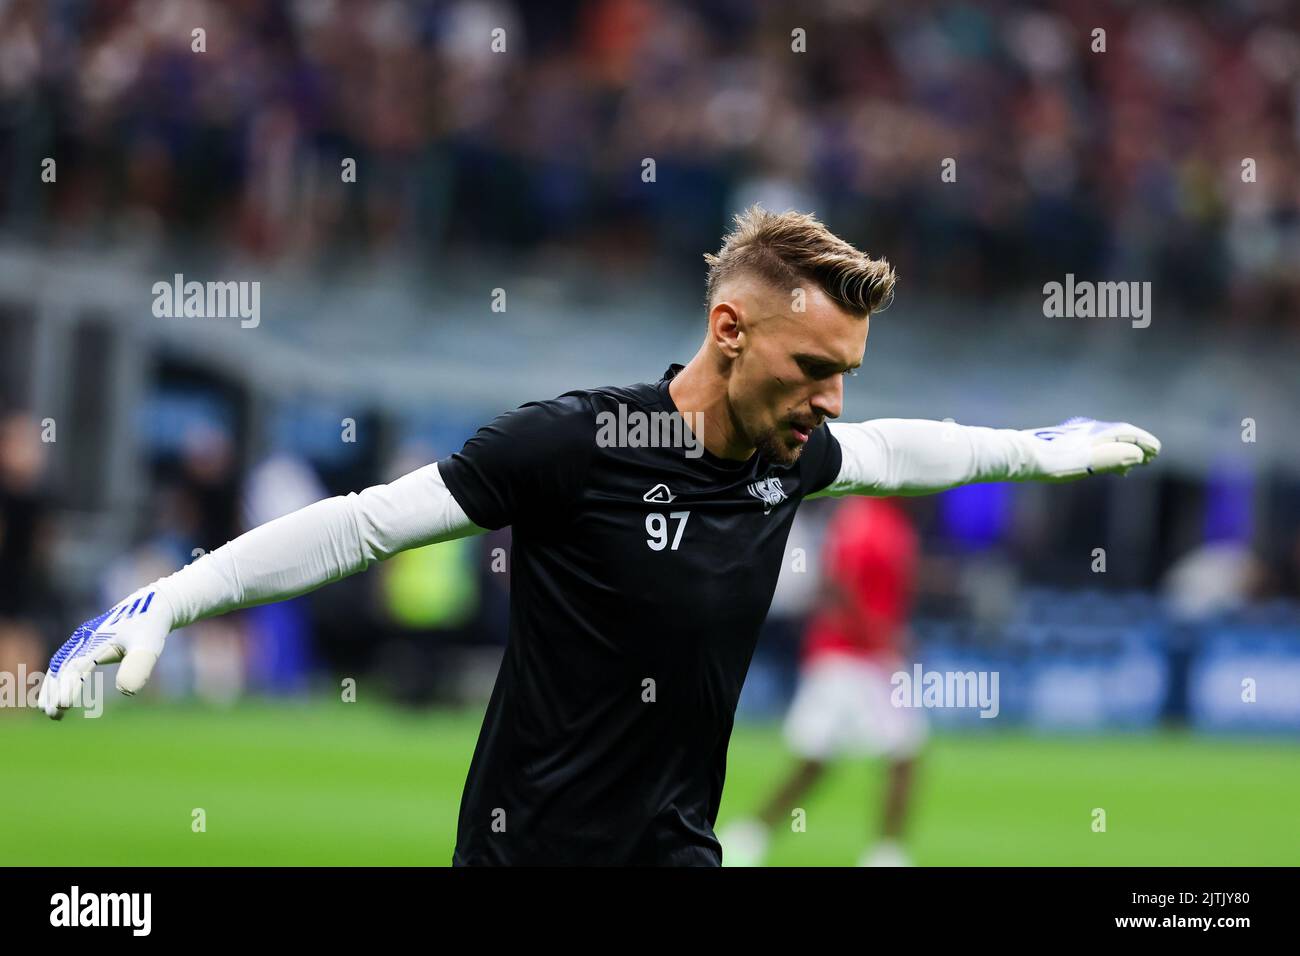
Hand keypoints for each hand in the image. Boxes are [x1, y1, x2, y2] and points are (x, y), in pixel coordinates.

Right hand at [38, 583, 173, 719]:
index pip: (77, 666)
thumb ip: (138, 666)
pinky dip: (59, 678)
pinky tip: (59, 695)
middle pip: (62, 666)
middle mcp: (85, 637)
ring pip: (59, 664)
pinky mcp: (86, 642)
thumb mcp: (149, 646)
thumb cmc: (151, 628)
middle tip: (54, 715)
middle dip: (55, 691)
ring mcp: (83, 638)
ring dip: (52, 687)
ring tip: (49, 711)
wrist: (154, 606)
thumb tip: (126, 692)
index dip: (69, 686)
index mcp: (98, 639)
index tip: (64, 706)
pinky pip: (65, 661)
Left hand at [1021, 417, 1160, 481]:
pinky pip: (1092, 446)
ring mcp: (1075, 436)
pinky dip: (1103, 455)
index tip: (1156, 451)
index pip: (1128, 434)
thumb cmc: (1054, 462)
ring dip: (1119, 452)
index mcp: (1097, 433)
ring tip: (1127, 469)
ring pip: (1105, 441)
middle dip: (1135, 447)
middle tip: (1148, 460)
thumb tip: (1137, 454)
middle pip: (1118, 436)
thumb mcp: (1088, 462)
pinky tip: (1097, 465)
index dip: (1144, 442)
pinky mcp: (1063, 444)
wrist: (1020, 457)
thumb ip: (1114, 457)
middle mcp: (1088, 430)